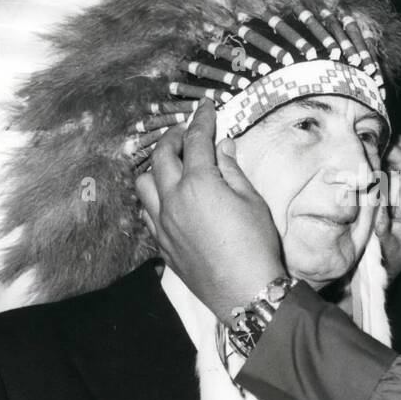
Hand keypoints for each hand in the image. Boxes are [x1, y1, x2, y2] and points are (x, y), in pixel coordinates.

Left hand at [134, 100, 286, 323]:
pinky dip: (153, 199)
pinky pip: (147, 213)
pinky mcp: (163, 245)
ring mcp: (163, 224)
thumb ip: (232, 171)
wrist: (246, 291)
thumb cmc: (256, 244)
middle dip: (173, 138)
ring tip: (170, 166)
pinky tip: (167, 200)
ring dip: (155, 169)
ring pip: (144, 184)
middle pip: (162, 157)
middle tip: (186, 133)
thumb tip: (222, 148)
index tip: (206, 107)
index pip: (195, 141)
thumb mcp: (252, 201)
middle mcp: (173, 200)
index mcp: (199, 183)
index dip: (201, 120)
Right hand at [374, 135, 400, 279]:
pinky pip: (383, 164)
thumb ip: (382, 225)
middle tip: (369, 144)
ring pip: (397, 154)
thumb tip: (376, 198)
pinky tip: (358, 160)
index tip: (378, 148)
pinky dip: (372, 159)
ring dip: (380, 151)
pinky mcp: (389, 186)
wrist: (380, 272)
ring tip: (360, 151)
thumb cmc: (387, 262)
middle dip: (393, 145)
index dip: (399, 156)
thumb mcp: (385, 247)